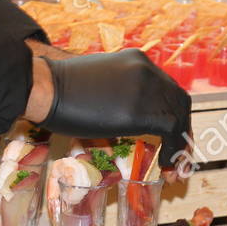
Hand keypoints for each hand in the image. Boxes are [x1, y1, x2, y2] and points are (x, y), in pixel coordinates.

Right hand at [39, 49, 191, 167]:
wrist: (45, 88)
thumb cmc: (59, 87)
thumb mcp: (98, 81)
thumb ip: (120, 91)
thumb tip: (125, 114)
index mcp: (136, 60)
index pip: (166, 87)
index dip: (171, 111)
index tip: (168, 133)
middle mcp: (148, 70)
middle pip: (179, 100)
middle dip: (181, 128)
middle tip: (175, 151)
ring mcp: (147, 89)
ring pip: (179, 116)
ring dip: (180, 142)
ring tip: (172, 164)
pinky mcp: (143, 112)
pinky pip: (172, 132)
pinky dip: (174, 150)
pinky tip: (166, 165)